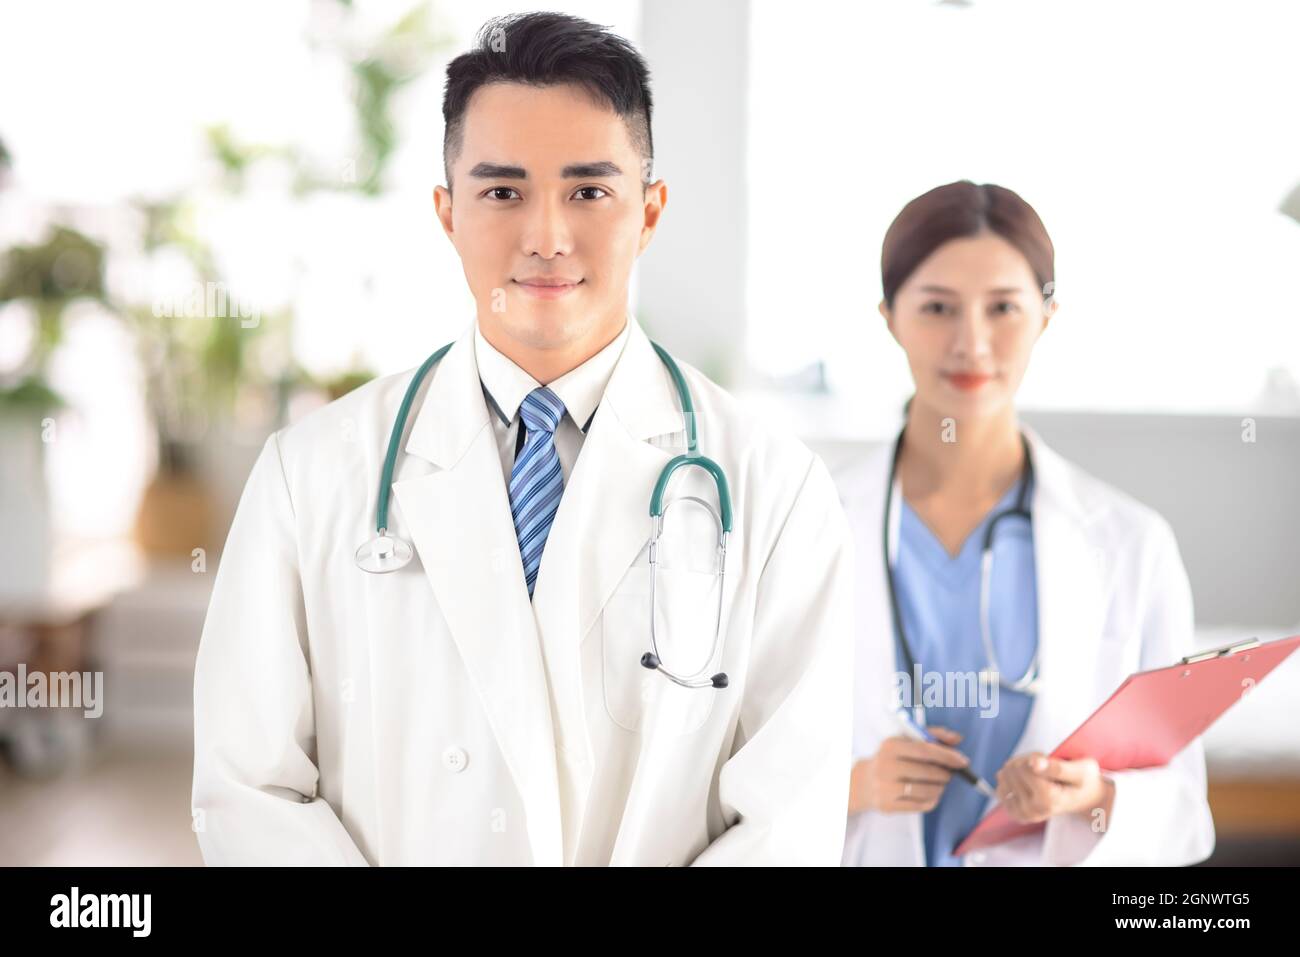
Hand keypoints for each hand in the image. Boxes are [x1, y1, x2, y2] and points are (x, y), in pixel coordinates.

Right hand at [849, 727, 968, 813]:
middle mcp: (886, 766)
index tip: (963, 761)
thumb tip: (958, 738)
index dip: (947, 756)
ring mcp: (885, 787)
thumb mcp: (906, 742)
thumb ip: (932, 736)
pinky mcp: (888, 805)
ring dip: (940, 788)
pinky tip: (930, 795)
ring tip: (939, 785)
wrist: (864, 782)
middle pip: (928, 772)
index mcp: (890, 746)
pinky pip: (920, 805)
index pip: (925, 750)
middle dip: (945, 774)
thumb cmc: (892, 759)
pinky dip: (932, 800)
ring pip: (926, 791)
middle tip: (949, 774)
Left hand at [995, 753, 1115, 824]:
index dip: (1036, 758)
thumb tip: (1033, 763)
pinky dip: (1012, 779)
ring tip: (1039, 776)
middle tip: (1045, 769)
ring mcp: (1023, 814)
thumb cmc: (1084, 780)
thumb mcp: (1082, 769)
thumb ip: (1058, 767)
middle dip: (1026, 761)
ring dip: (1019, 768)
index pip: (1025, 768)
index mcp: (1050, 800)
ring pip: (1004, 774)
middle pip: (1012, 769)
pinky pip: (999, 785)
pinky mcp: (1014, 813)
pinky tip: (1029, 783)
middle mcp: (1034, 811)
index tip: (1050, 762)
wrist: (1084, 798)